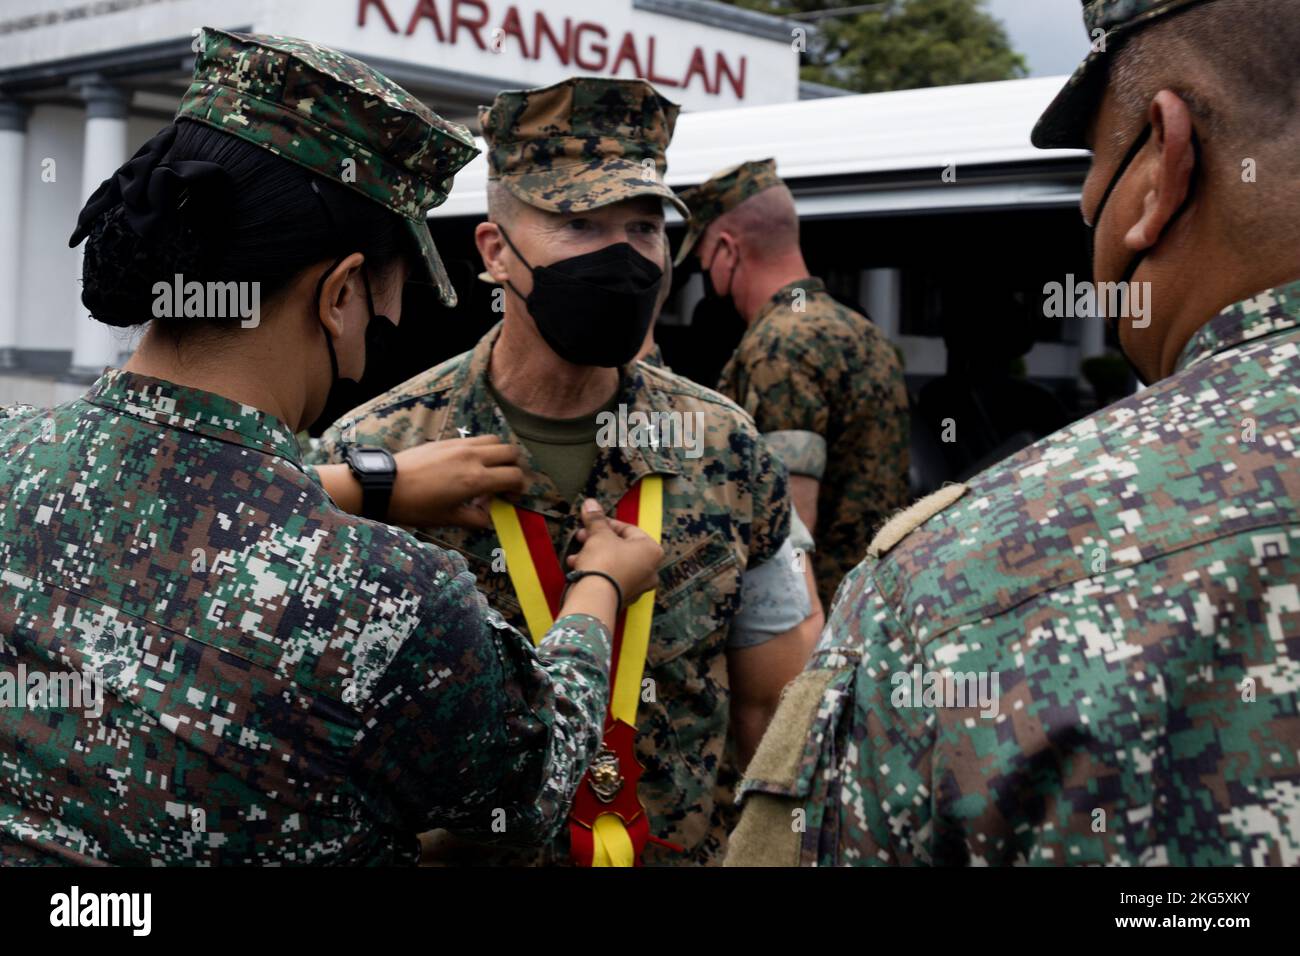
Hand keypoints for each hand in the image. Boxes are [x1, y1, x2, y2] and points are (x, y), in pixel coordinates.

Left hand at [389, 436, 525, 528]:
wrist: (385, 484)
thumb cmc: (415, 506)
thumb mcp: (448, 519)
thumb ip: (476, 518)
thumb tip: (489, 518)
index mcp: (476, 479)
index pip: (515, 476)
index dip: (519, 488)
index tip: (509, 498)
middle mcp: (472, 457)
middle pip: (511, 452)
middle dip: (514, 468)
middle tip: (503, 484)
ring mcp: (459, 445)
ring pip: (494, 440)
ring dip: (499, 455)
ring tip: (488, 471)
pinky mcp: (447, 440)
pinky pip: (474, 439)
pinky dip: (481, 450)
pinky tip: (467, 466)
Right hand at [565, 498, 662, 604]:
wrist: (595, 597)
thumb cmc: (604, 563)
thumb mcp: (599, 535)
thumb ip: (596, 519)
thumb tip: (591, 504)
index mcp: (652, 550)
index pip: (628, 529)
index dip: (607, 524)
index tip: (592, 522)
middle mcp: (650, 569)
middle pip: (621, 547)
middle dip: (598, 541)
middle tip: (582, 536)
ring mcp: (638, 586)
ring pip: (614, 564)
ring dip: (594, 556)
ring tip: (577, 555)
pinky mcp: (624, 597)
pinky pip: (611, 579)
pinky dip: (597, 572)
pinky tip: (579, 568)